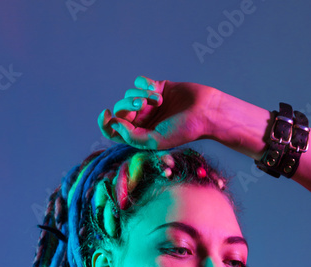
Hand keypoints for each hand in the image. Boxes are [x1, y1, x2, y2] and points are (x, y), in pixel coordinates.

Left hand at [97, 75, 219, 149]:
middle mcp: (142, 120)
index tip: (106, 114)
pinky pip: (139, 82)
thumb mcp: (156, 141)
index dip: (105, 123)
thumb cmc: (184, 130)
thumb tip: (114, 124)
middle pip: (120, 109)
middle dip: (127, 106)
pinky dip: (145, 85)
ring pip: (129, 94)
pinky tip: (157, 91)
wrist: (205, 112)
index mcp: (140, 135)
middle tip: (142, 106)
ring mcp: (148, 103)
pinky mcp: (156, 88)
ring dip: (141, 95)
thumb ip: (132, 137)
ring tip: (158, 101)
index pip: (115, 130)